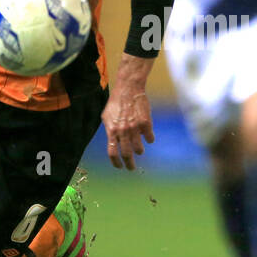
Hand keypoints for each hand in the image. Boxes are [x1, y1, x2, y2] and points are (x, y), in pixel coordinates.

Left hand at [102, 54, 156, 169]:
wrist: (129, 89)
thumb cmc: (116, 102)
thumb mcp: (106, 116)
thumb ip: (109, 130)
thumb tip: (112, 143)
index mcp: (112, 130)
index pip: (112, 152)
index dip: (116, 162)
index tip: (120, 167)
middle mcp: (122, 131)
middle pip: (126, 154)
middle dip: (129, 164)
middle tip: (131, 168)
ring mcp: (134, 128)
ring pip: (139, 149)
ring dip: (139, 151)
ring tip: (139, 150)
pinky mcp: (146, 123)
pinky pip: (150, 138)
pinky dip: (149, 139)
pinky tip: (148, 137)